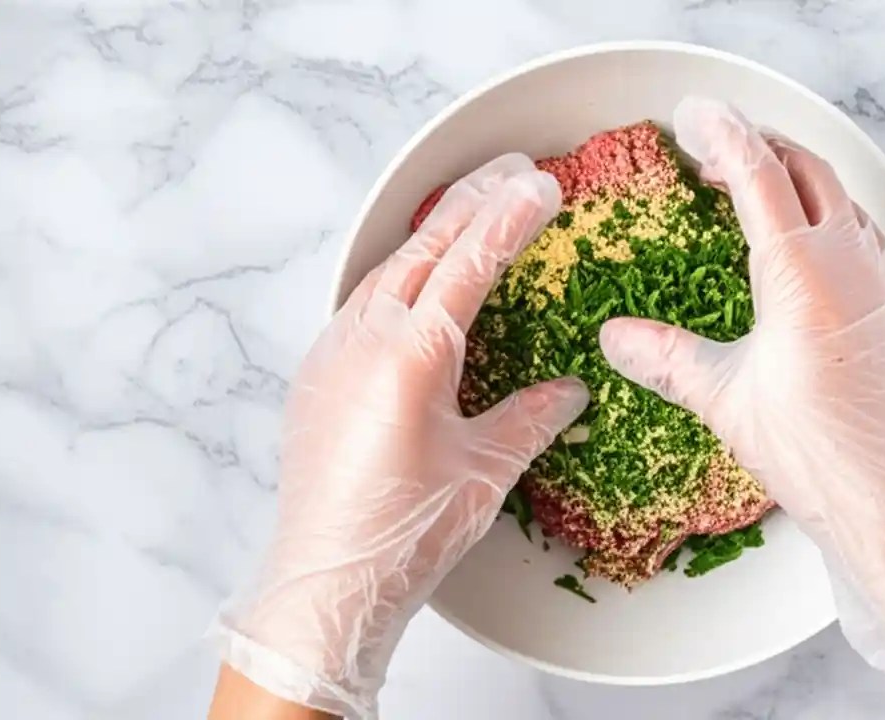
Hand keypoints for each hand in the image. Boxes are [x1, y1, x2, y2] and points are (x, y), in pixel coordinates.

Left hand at [212, 155, 587, 717]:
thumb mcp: (486, 472)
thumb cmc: (406, 532)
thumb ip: (531, 418)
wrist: (326, 582)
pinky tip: (414, 279)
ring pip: (387, 270)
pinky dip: (397, 274)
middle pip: (424, 248)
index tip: (540, 184)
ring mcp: (332, 353)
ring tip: (471, 208)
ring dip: (431, 233)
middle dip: (471, 203)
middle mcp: (364, 339)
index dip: (509, 219)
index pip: (469, 263)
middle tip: (511, 169)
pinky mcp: (316, 374)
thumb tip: (568, 390)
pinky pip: (360, 302)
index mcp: (412, 354)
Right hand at [600, 98, 884, 672]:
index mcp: (802, 270)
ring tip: (760, 198)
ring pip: (844, 203)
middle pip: (809, 170)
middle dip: (761, 147)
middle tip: (718, 153)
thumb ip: (668, 358)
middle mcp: (852, 261)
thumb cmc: (818, 454)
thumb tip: (615, 337)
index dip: (721, 134)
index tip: (693, 113)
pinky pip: (868, 242)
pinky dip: (832, 224)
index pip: (757, 174)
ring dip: (801, 183)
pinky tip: (812, 258)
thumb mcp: (728, 401)